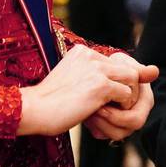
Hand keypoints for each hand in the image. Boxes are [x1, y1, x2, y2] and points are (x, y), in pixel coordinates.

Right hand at [17, 46, 155, 136]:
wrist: (33, 109)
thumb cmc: (49, 102)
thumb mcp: (73, 82)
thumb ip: (93, 78)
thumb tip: (118, 84)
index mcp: (83, 52)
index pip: (114, 63)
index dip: (116, 82)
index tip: (109, 98)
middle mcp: (91, 55)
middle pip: (127, 68)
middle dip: (127, 88)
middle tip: (115, 105)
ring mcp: (97, 69)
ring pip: (132, 79)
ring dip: (127, 98)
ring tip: (113, 110)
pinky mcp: (101, 85)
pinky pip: (127, 95)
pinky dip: (122, 108)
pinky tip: (107, 114)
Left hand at [82, 51, 157, 140]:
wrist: (104, 71)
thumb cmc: (117, 66)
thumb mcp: (125, 65)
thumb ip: (137, 70)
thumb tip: (154, 71)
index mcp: (144, 102)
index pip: (135, 119)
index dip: (118, 115)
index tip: (102, 102)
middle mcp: (136, 115)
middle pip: (124, 131)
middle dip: (106, 122)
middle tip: (92, 110)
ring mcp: (124, 123)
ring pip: (113, 135)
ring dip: (98, 124)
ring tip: (88, 111)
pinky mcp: (110, 126)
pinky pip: (102, 134)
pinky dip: (93, 125)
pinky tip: (86, 113)